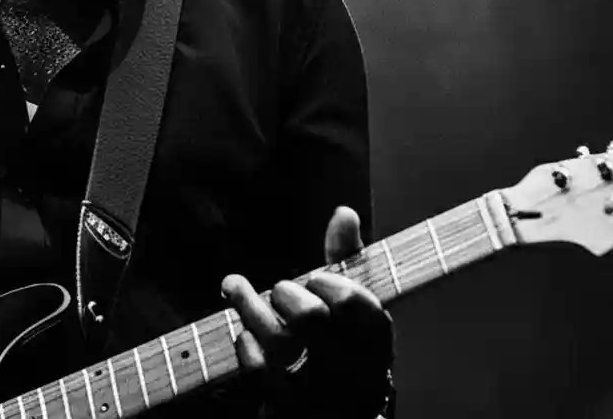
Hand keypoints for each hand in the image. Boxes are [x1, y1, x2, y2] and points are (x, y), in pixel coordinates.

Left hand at [220, 206, 393, 418]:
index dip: (333, 284)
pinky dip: (245, 346)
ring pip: (279, 341)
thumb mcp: (355, 308)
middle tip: (280, 291)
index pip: (362, 307)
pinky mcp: (288, 409)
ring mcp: (319, 393)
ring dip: (250, 306)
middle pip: (311, 319)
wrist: (341, 411)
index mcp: (376, 343)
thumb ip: (349, 260)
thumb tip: (344, 213)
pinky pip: (260, 373)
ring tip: (236, 289)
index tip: (317, 279)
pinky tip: (242, 333)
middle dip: (286, 293)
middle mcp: (352, 370)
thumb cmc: (345, 347)